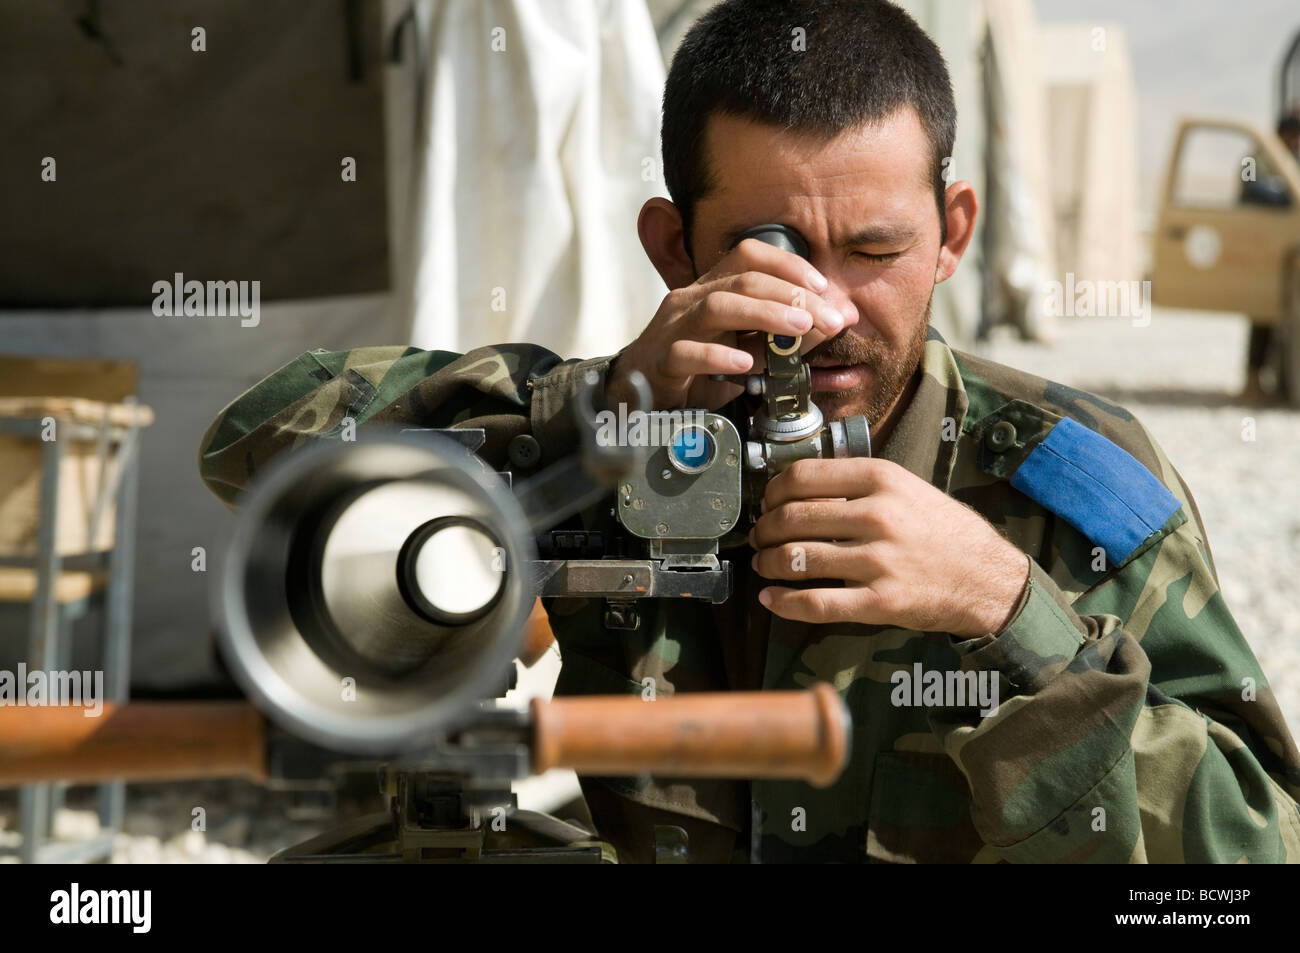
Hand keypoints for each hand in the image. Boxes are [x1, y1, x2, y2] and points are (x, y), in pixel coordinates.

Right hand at [606, 239, 854, 411]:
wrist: (638, 397)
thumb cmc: (697, 371)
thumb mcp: (749, 353)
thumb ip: (789, 344)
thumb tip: (838, 329)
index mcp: (713, 288)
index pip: (749, 255)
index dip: (788, 264)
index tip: (823, 286)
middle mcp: (692, 299)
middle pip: (743, 280)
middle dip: (792, 295)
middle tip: (829, 318)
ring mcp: (674, 328)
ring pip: (717, 307)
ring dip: (764, 314)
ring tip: (798, 327)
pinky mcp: (661, 361)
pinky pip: (688, 353)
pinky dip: (719, 357)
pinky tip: (745, 366)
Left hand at [749, 458, 1029, 638]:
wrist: (986, 577)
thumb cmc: (941, 530)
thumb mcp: (906, 487)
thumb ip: (856, 483)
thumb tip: (795, 487)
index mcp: (881, 479)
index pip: (801, 477)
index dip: (772, 492)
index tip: (767, 503)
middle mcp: (878, 516)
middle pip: (792, 518)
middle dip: (764, 530)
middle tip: (760, 537)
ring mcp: (879, 560)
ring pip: (797, 559)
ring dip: (768, 563)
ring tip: (764, 564)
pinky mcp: (880, 601)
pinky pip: (816, 603)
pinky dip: (783, 603)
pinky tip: (770, 598)